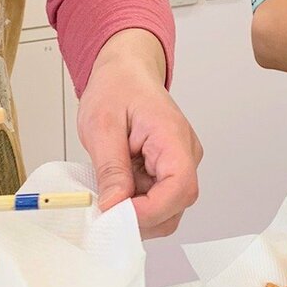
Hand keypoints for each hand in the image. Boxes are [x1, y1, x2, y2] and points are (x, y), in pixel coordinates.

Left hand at [76, 29, 201, 237]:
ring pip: (167, 208)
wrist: (125, 71)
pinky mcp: (169, 170)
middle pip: (176, 205)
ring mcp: (179, 163)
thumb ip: (111, 168)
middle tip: (106, 206)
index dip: (150, 210)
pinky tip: (118, 183)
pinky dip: (135, 200)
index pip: (180, 188)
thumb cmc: (117, 87)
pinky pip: (158, 198)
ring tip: (111, 187)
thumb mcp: (101, 125)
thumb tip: (114, 206)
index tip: (116, 213)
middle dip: (141, 216)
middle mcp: (185, 153)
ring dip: (136, 209)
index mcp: (172, 136)